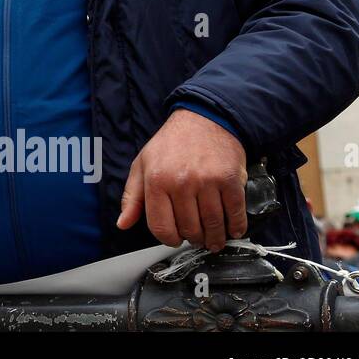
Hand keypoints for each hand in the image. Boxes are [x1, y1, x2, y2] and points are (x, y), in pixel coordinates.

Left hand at [116, 108, 247, 252]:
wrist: (204, 119)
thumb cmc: (171, 143)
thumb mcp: (142, 164)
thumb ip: (131, 196)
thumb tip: (123, 223)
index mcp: (156, 180)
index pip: (161, 226)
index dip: (168, 239)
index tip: (174, 238)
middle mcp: (181, 182)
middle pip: (189, 229)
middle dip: (193, 239)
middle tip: (196, 238)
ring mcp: (207, 181)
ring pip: (213, 225)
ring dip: (214, 238)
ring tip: (213, 240)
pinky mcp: (230, 179)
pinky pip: (235, 212)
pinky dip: (236, 226)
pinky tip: (232, 229)